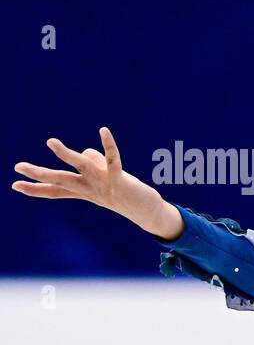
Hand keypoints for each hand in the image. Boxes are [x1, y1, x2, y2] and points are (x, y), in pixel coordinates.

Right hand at [12, 127, 182, 238]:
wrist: (148, 213)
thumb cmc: (125, 194)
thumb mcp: (104, 179)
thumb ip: (93, 165)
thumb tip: (88, 152)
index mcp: (84, 191)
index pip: (55, 191)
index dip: (35, 189)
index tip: (14, 185)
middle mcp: (90, 188)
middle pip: (61, 180)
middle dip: (39, 173)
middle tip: (17, 167)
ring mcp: (104, 184)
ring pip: (81, 166)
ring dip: (67, 154)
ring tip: (51, 142)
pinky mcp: (120, 179)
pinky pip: (113, 158)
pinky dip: (108, 144)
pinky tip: (103, 131)